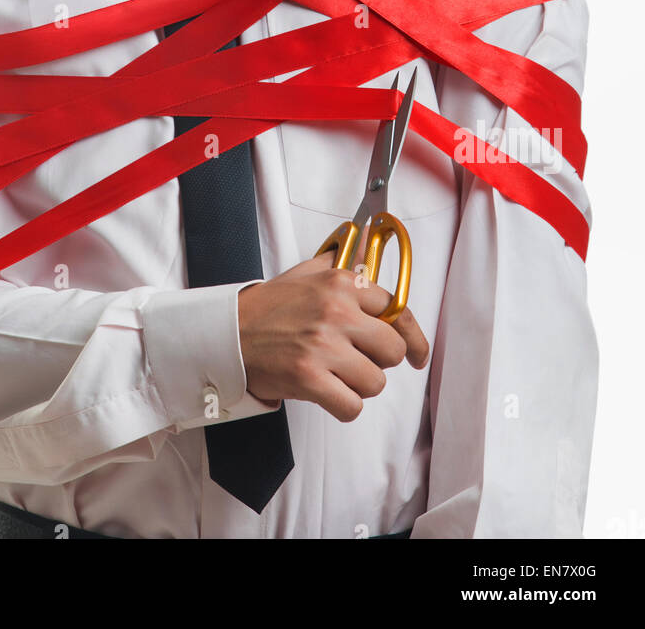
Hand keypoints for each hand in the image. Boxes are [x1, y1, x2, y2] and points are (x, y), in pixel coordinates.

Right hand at [237, 252, 429, 421]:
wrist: (227, 334)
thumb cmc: (268, 308)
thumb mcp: (306, 274)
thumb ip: (342, 259)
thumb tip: (368, 237)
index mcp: (340, 284)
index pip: (397, 311)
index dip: (412, 338)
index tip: (417, 354)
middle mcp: (336, 312)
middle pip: (394, 350)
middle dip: (379, 362)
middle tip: (357, 361)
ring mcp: (323, 346)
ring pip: (375, 382)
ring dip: (358, 386)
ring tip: (333, 374)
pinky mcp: (309, 378)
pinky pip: (353, 407)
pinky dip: (344, 407)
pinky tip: (327, 394)